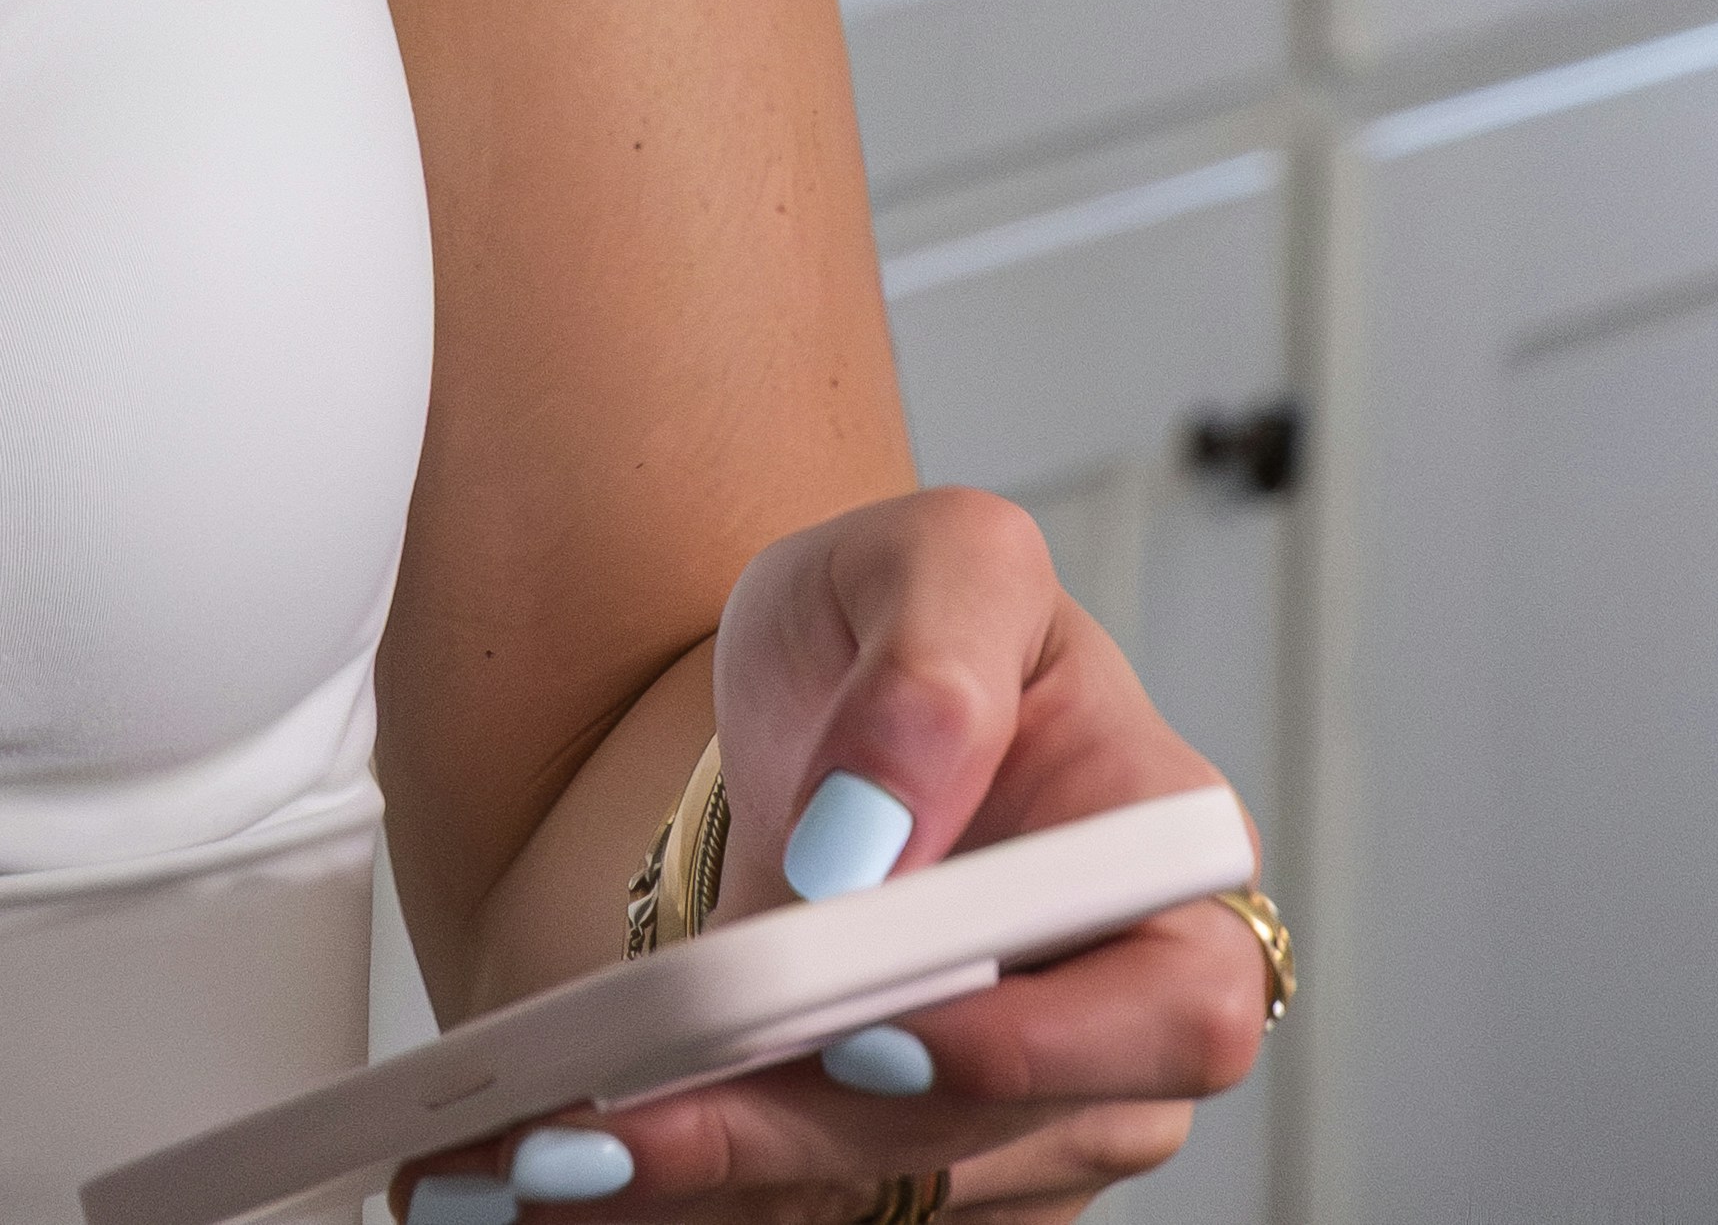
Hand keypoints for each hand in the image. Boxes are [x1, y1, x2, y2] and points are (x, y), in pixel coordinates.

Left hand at [405, 489, 1274, 1211]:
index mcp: (1168, 870)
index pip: (1172, 1010)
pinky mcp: (908, 1171)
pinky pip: (813, 1211)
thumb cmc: (911, 624)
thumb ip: (933, 666)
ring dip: (712, 1188)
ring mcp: (1022, 1124)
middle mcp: (1119, 1028)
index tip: (865, 1030)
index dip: (1034, 1048)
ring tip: (545, 1153)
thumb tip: (877, 828)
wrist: (825, 704)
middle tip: (626, 1125)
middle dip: (802, 1142)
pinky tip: (556, 1170)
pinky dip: (684, 1202)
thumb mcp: (936, 558)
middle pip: (998, 1144)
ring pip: (883, 1197)